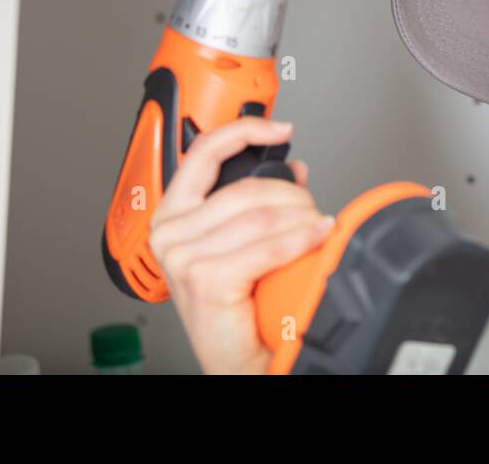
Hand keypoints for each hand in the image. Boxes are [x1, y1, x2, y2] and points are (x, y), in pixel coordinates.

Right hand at [148, 116, 334, 374]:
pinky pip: (269, 246)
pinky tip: (317, 237)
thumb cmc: (233, 309)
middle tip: (312, 211)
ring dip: (302, 220)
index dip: (246, 131)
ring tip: (318, 228)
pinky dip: (300, 240)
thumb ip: (257, 203)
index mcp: (172, 215)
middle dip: (292, 196)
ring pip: (262, 215)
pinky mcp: (206, 278)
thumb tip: (294, 170)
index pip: (204, 153)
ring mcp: (184, 256)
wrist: (235, 359)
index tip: (280, 128)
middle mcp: (170, 233)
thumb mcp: (240, 244)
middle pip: (248, 188)